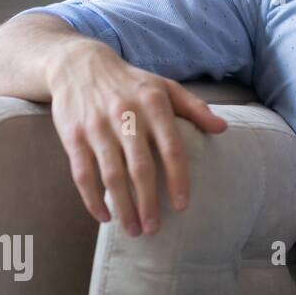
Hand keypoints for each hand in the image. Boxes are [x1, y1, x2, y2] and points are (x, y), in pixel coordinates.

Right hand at [46, 41, 227, 235]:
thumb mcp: (165, 86)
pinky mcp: (73, 136)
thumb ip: (195, 108)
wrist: (79, 64)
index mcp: (154, 104)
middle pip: (140, 168)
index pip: (171, 148)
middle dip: (148, 202)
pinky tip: (104, 217)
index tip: (182, 206)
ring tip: (134, 230)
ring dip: (123, 206)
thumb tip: (223, 129)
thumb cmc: (131, 82)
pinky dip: (92, 199)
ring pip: (111, 176)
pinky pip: (82, 174)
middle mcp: (126, 116)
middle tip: (155, 228)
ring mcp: (97, 127)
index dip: (178, 179)